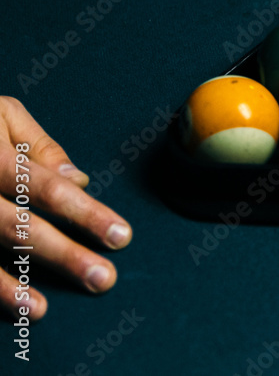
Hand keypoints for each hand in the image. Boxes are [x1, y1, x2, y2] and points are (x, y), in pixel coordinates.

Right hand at [0, 97, 131, 319]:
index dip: (84, 213)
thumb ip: (41, 146)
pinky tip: (5, 307)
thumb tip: (79, 181)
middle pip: (16, 227)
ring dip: (7, 287)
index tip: (120, 235)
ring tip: (40, 310)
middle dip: (62, 255)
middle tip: (103, 278)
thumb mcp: (1, 114)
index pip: (45, 187)